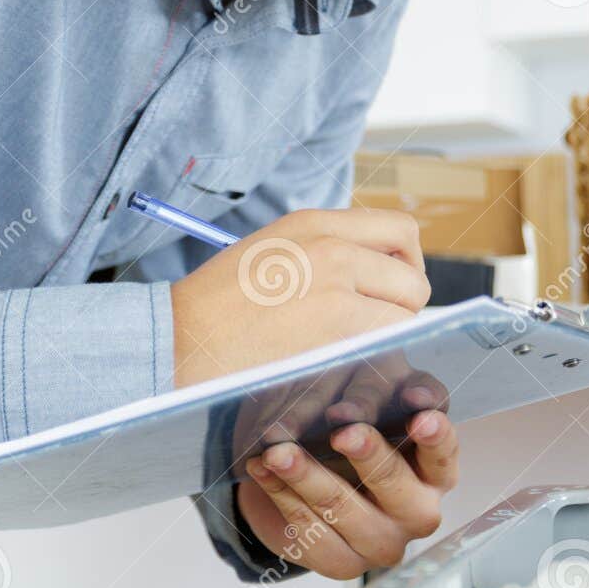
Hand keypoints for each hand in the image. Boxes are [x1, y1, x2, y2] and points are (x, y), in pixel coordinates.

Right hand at [170, 206, 428, 388]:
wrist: (175, 341)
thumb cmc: (215, 308)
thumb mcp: (270, 251)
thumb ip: (324, 251)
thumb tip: (374, 271)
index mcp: (314, 221)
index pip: (399, 229)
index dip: (404, 263)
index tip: (387, 288)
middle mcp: (332, 244)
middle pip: (413, 272)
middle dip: (403, 304)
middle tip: (375, 327)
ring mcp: (338, 284)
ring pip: (408, 309)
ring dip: (391, 334)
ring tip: (354, 348)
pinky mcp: (338, 326)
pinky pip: (389, 340)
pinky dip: (377, 357)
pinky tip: (345, 365)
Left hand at [235, 406, 458, 579]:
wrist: (315, 476)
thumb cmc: (354, 431)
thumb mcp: (373, 405)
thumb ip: (380, 394)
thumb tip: (369, 394)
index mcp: (436, 471)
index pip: (443, 452)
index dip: (434, 435)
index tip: (419, 418)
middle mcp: (418, 511)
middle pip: (394, 484)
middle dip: (367, 456)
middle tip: (342, 432)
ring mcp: (382, 543)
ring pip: (342, 508)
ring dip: (306, 476)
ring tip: (278, 451)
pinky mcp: (344, 566)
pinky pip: (309, 531)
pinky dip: (281, 494)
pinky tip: (262, 468)